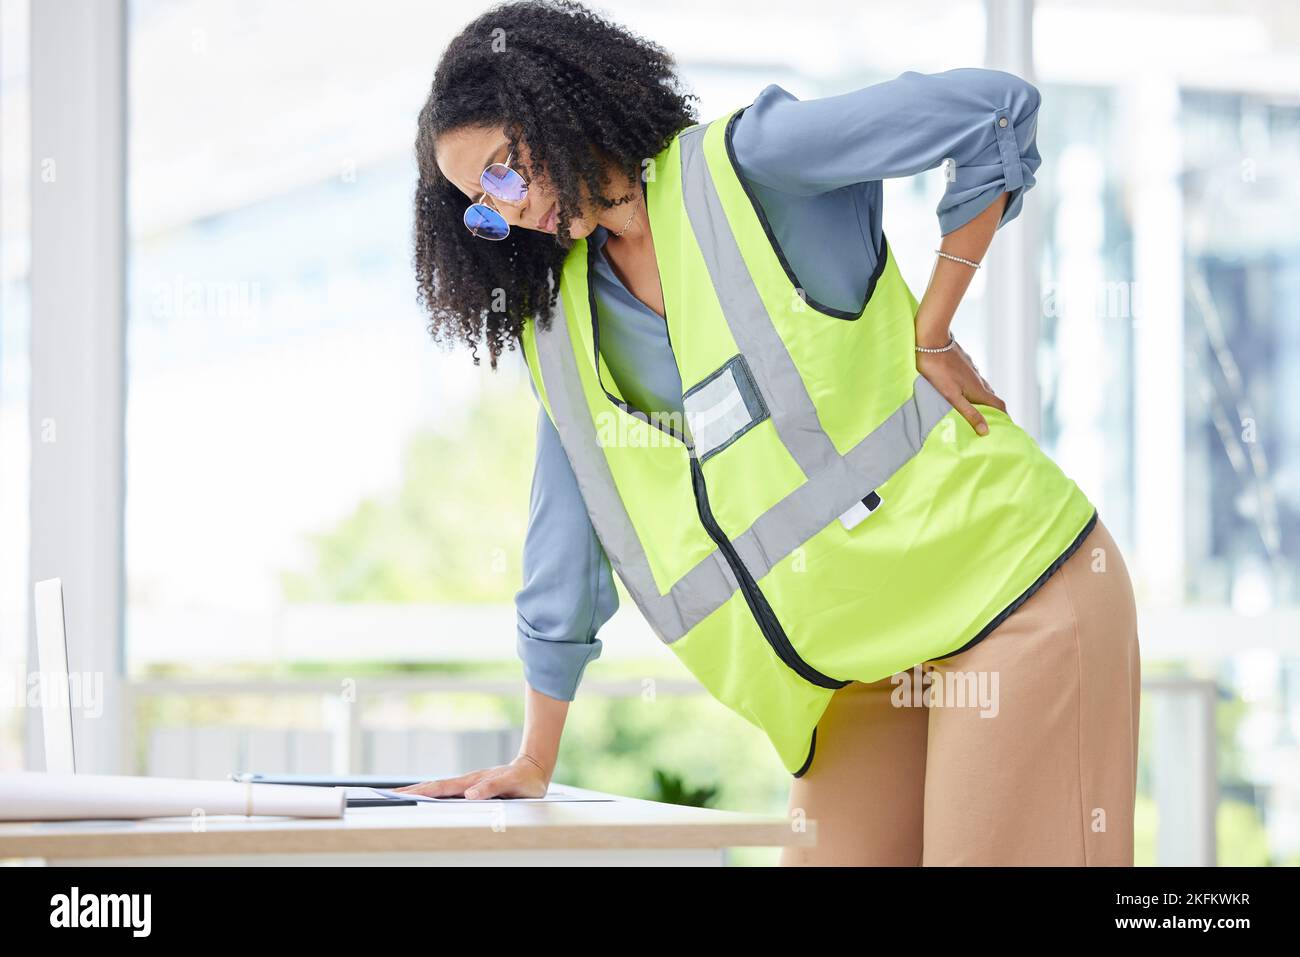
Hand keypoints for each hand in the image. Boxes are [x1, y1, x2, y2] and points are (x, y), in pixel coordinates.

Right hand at [391, 753, 550, 799]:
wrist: (534, 769)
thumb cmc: (524, 779)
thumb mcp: (511, 784)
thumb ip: (491, 788)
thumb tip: (469, 795)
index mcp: (472, 782)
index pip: (440, 788)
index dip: (420, 792)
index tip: (401, 795)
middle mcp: (466, 783)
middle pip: (433, 787)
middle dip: (410, 791)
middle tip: (388, 795)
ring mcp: (468, 785)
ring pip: (438, 790)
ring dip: (418, 793)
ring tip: (399, 796)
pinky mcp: (472, 789)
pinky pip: (447, 793)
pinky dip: (432, 795)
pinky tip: (426, 800)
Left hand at [915, 338, 1006, 435]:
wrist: (931, 340)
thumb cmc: (938, 371)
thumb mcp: (952, 397)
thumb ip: (969, 413)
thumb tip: (985, 430)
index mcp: (978, 389)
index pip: (999, 405)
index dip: (1004, 416)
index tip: (1005, 426)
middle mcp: (978, 379)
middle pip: (990, 396)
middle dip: (992, 409)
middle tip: (988, 420)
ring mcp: (971, 369)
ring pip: (980, 385)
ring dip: (981, 397)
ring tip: (974, 407)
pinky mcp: (962, 361)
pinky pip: (971, 377)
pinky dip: (970, 386)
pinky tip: (961, 387)